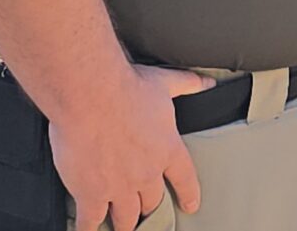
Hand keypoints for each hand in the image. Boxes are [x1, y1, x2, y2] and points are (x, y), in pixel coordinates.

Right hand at [49, 64, 212, 230]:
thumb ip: (188, 84)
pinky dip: (90, 228)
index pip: (185, 179)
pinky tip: (89, 230)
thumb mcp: (165, 82)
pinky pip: (91, 221)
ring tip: (123, 227)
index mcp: (167, 149)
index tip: (190, 206)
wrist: (91, 95)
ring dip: (125, 223)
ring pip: (126, 218)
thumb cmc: (126, 87)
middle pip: (152, 203)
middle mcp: (146, 173)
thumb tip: (207, 82)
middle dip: (149, 209)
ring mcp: (119, 187)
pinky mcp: (91, 193)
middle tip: (145, 213)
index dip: (188, 194)